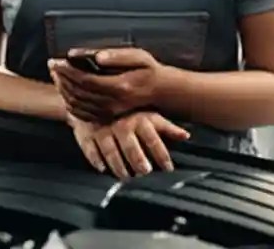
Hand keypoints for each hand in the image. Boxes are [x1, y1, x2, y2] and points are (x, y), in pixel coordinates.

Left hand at [50, 48, 169, 122]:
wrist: (161, 91)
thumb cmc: (149, 70)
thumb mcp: (138, 56)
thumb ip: (117, 56)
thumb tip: (96, 56)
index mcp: (118, 86)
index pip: (84, 79)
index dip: (66, 70)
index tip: (55, 60)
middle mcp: (112, 103)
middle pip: (77, 92)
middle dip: (61, 77)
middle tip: (52, 64)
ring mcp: (109, 112)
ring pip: (77, 104)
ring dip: (63, 89)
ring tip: (57, 75)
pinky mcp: (107, 116)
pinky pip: (82, 114)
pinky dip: (69, 103)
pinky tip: (65, 92)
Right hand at [68, 110, 189, 179]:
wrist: (97, 97)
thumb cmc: (130, 111)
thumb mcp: (150, 115)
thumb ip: (167, 127)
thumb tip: (187, 136)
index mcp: (139, 119)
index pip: (153, 139)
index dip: (162, 155)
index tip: (169, 168)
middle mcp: (121, 124)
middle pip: (131, 146)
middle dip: (138, 159)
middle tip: (145, 171)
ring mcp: (103, 129)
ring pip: (110, 150)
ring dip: (118, 165)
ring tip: (126, 176)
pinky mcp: (87, 133)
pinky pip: (91, 149)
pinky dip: (96, 160)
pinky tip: (103, 168)